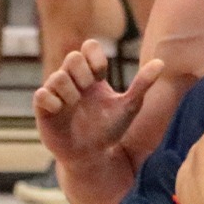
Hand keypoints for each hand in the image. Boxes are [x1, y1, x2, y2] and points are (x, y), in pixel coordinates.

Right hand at [32, 39, 163, 163]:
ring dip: (70, 90)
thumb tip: (161, 62)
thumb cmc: (109, 131)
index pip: (88, 47)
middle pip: (72, 58)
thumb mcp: (129, 107)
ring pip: (57, 76)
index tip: (102, 74)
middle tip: (88, 89)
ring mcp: (56, 94)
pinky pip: (41, 94)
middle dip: (83, 73)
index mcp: (91, 76)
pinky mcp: (43, 110)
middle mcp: (72, 81)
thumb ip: (142, 84)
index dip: (94, 56)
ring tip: (75, 105)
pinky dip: (52, 100)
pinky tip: (61, 109)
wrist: (92, 157)